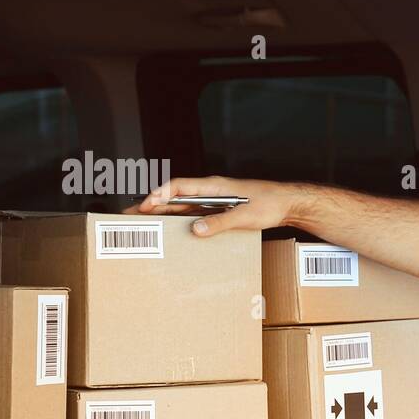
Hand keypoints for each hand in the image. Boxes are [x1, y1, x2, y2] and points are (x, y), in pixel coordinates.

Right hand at [125, 176, 310, 236]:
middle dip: (151, 207)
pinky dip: (181, 222)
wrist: (289, 204)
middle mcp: (211, 191)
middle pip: (175, 197)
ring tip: (142, 225)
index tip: (144, 206)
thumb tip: (196, 230)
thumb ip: (220, 222)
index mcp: (214, 186)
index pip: (179, 186)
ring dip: (163, 215)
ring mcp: (215, 201)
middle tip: (129, 217)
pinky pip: (195, 215)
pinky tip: (172, 233)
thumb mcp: (245, 216)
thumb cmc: (270, 204)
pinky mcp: (221, 210)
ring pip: (182, 207)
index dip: (159, 195)